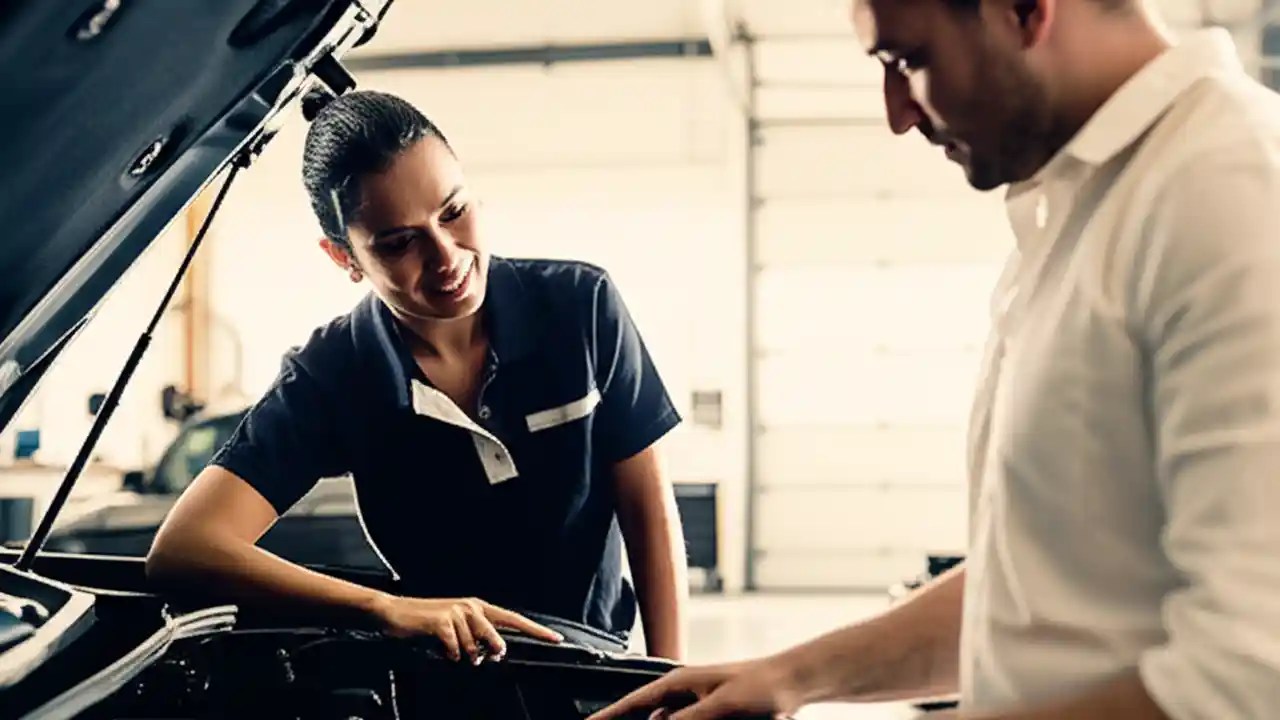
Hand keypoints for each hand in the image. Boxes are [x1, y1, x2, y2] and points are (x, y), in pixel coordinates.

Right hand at [368, 594, 562, 663]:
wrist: (395, 613)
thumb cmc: (427, 624)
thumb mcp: (457, 630)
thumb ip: (477, 638)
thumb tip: (494, 653)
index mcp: (479, 607)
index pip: (514, 619)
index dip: (536, 630)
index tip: (555, 638)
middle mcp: (472, 606)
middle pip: (495, 639)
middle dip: (488, 653)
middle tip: (473, 655)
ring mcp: (458, 612)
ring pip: (474, 648)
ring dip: (463, 655)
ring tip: (450, 648)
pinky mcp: (443, 621)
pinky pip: (456, 649)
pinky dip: (449, 654)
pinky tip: (442, 648)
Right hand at [587, 657, 803, 719]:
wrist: (792, 683)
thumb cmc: (759, 685)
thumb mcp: (719, 706)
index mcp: (678, 683)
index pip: (633, 703)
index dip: (609, 716)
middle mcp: (683, 694)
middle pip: (648, 718)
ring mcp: (697, 706)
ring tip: (682, 719)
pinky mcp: (711, 717)